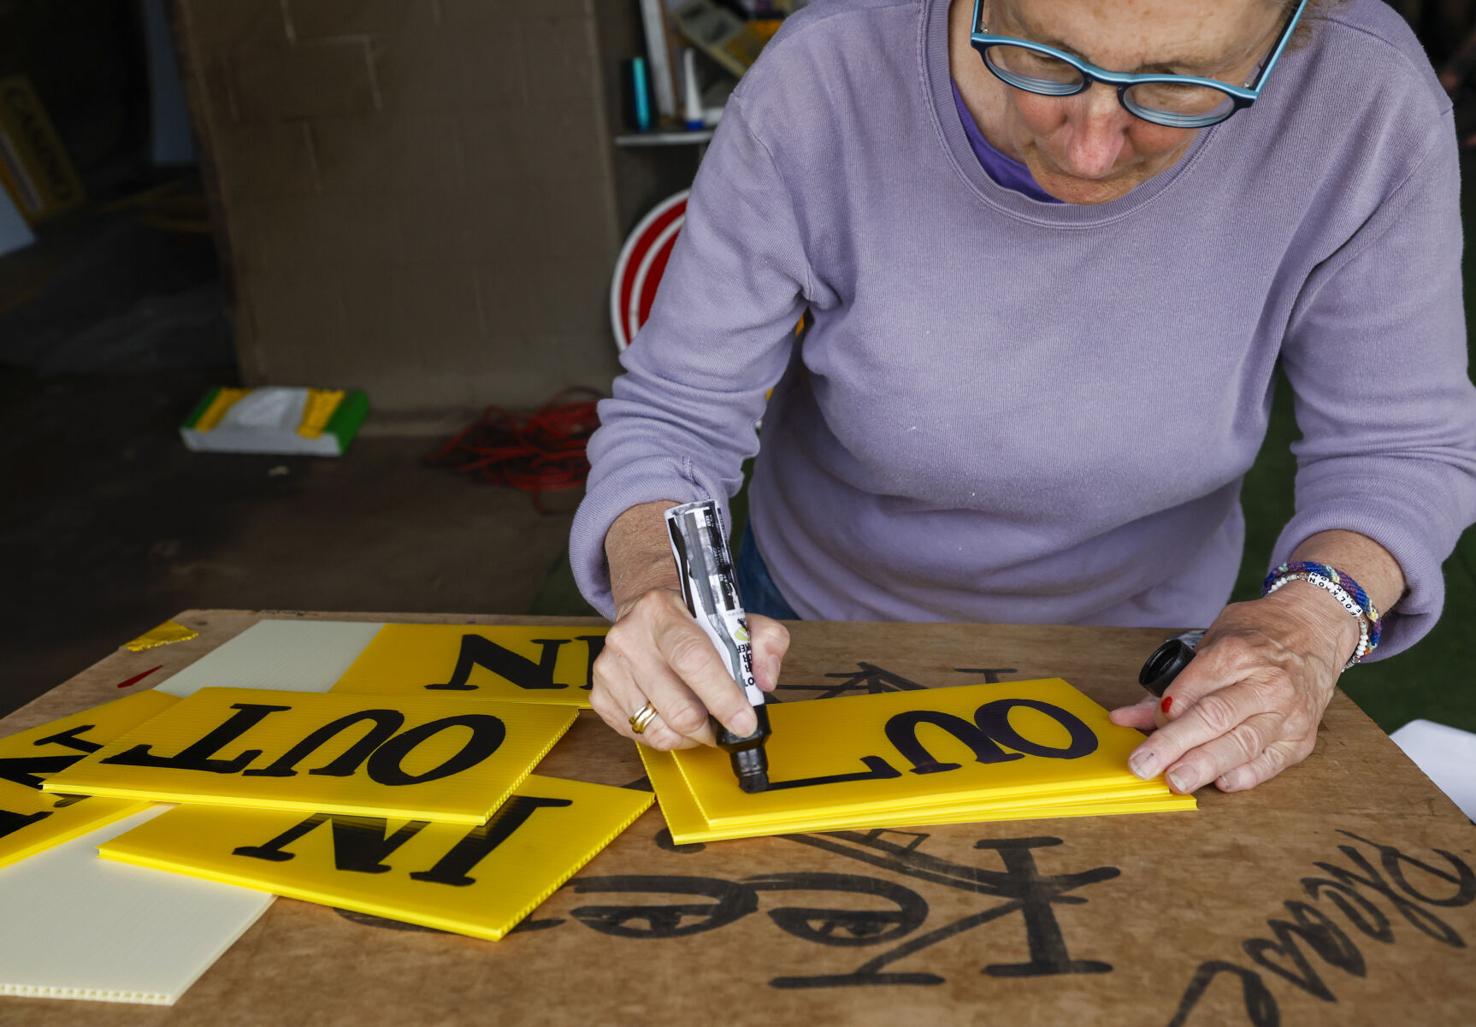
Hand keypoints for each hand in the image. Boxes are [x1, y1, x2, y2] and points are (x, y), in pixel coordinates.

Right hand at [589, 586, 789, 750]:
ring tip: (700, 720)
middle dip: (710, 728)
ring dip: (689, 736)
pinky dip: (665, 735)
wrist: (645, 610)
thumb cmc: (694, 619)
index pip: (693, 660)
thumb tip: (764, 680)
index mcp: (660, 612)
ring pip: (659, 731)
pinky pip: (640, 736)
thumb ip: (765, 642)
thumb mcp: (737, 616)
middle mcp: (628, 638)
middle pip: (678, 708)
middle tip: (725, 726)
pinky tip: (672, 714)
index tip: (743, 721)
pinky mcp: (600, 694)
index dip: (722, 697)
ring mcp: (609, 668)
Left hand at [1108, 582, 1359, 792]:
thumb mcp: (1210, 643)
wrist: (1314, 631)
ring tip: (1176, 781)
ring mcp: (1287, 714)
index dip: (1163, 713)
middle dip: (1174, 745)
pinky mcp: (1301, 738)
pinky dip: (1245, 775)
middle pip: (1214, 718)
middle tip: (1143, 766)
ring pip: (1242, 744)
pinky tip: (1221, 783)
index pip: (1192, 690)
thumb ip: (1172, 685)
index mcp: (1237, 654)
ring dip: (1205, 766)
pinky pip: (1271, 762)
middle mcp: (1266, 684)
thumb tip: (1127, 718)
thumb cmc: (1256, 635)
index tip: (1143, 727)